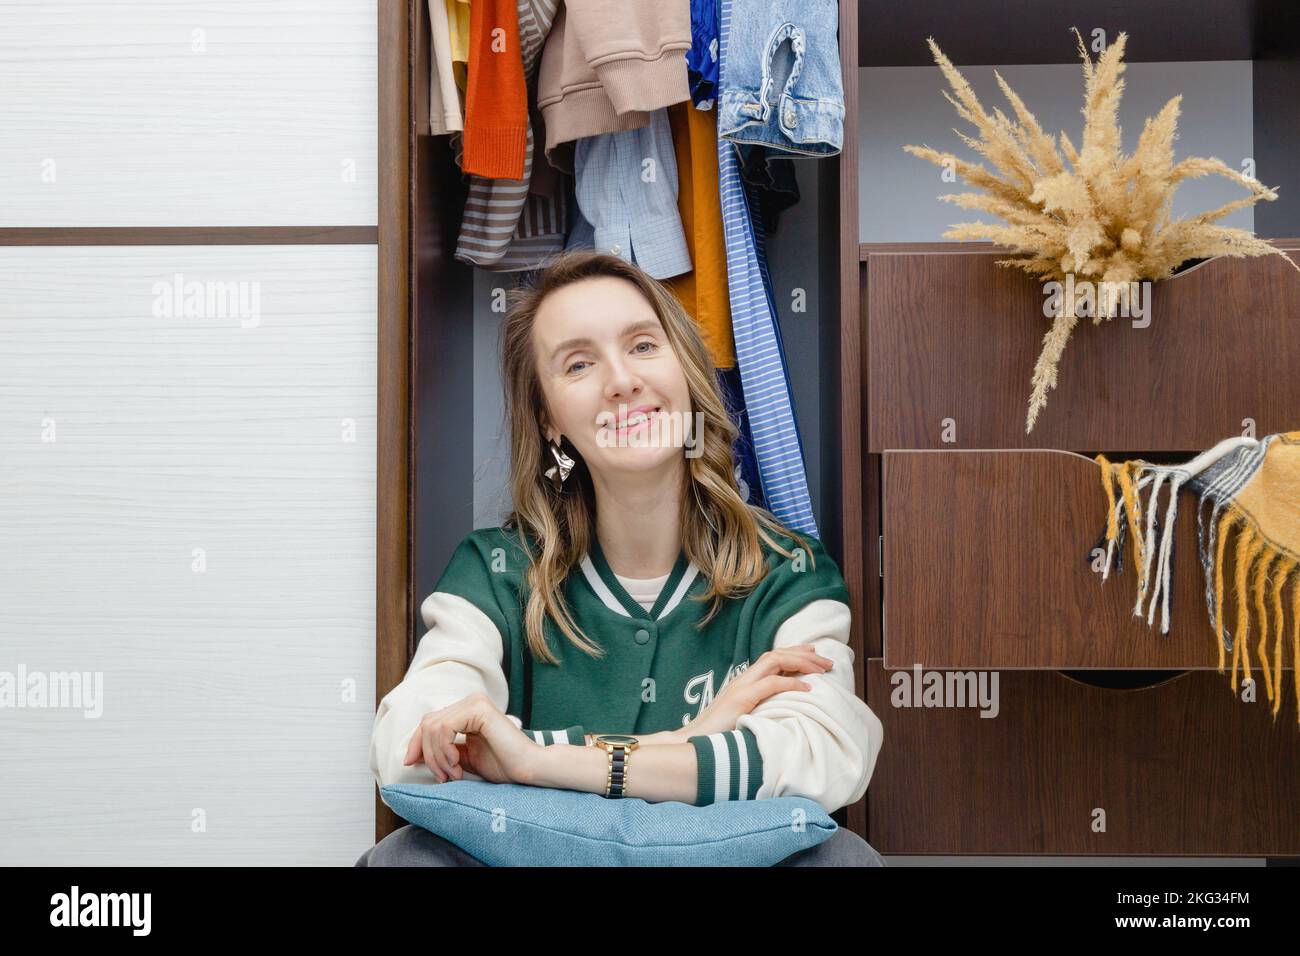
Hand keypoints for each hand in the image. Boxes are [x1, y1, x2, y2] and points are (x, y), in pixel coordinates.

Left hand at [402, 693, 540, 785]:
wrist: (528, 770)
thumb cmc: (502, 766)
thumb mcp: (463, 758)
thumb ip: (442, 751)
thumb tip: (412, 754)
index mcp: (466, 710)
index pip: (429, 721)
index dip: (416, 743)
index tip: (410, 764)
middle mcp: (470, 701)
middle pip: (428, 723)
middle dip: (427, 754)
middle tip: (442, 776)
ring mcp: (475, 702)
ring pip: (433, 726)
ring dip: (437, 756)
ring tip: (453, 773)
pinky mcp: (479, 709)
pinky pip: (445, 727)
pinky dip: (444, 750)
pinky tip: (457, 764)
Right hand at [676, 645, 833, 738]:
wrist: (691, 746)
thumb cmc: (716, 737)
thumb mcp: (742, 719)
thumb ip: (759, 710)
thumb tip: (782, 715)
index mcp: (743, 682)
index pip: (772, 658)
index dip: (795, 654)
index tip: (816, 658)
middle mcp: (742, 679)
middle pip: (776, 653)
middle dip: (804, 654)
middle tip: (827, 662)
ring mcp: (740, 687)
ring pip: (774, 661)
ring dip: (801, 662)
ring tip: (822, 670)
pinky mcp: (740, 699)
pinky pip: (771, 684)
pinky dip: (791, 683)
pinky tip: (807, 689)